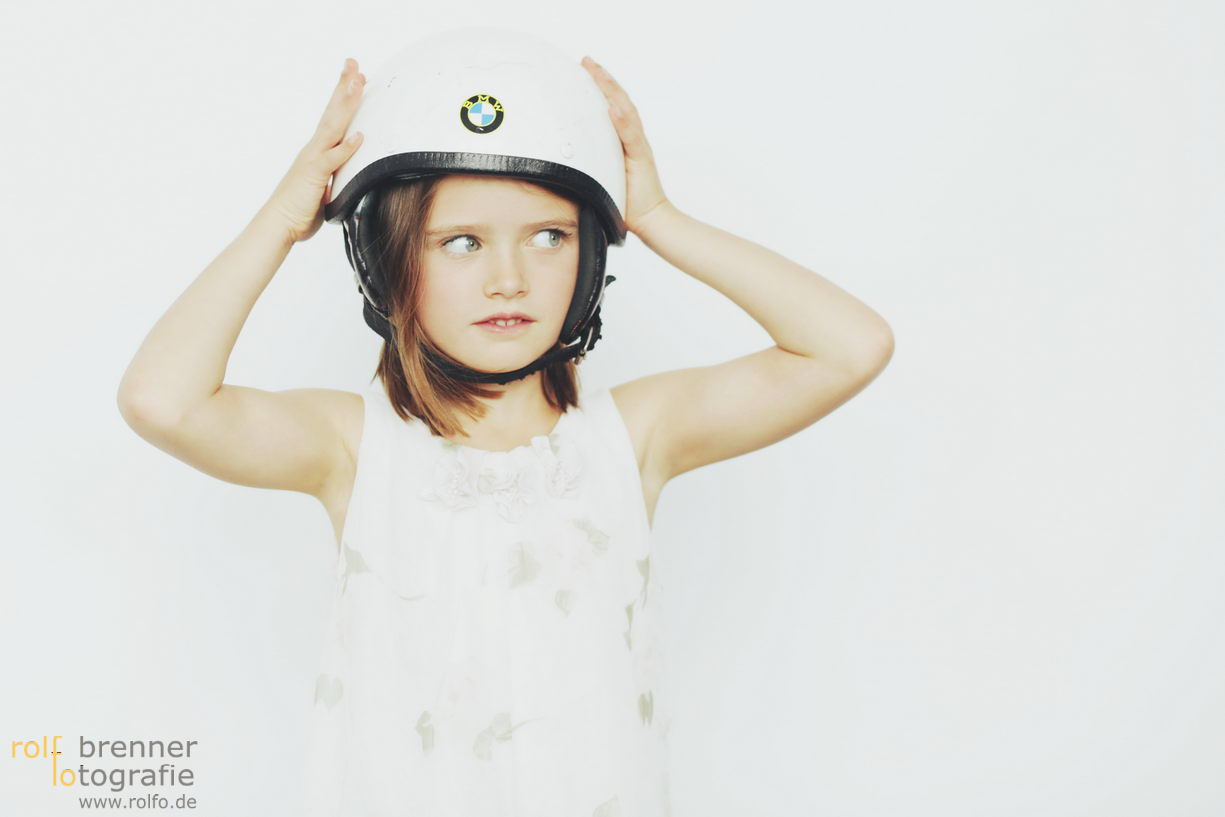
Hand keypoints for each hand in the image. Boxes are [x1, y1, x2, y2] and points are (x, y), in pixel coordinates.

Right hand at [262, 58, 366, 244]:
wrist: (279, 224)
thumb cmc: (299, 211)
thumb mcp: (324, 190)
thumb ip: (334, 179)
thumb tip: (345, 178)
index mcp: (317, 151)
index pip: (334, 119)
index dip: (344, 98)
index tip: (355, 78)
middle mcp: (314, 149)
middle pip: (332, 112)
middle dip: (343, 86)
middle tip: (353, 63)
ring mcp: (314, 159)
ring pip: (333, 126)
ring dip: (346, 103)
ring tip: (357, 82)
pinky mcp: (314, 175)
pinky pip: (333, 159)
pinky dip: (346, 147)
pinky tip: (359, 135)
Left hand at [580, 56, 671, 236]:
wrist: (652, 220)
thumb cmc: (630, 204)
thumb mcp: (604, 180)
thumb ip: (592, 166)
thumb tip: (569, 162)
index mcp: (625, 142)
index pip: (613, 108)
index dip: (601, 88)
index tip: (586, 71)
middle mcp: (634, 140)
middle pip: (619, 102)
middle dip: (603, 80)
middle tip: (587, 62)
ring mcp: (639, 147)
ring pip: (625, 112)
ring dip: (611, 91)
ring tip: (597, 74)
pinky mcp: (641, 158)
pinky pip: (630, 136)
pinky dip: (622, 120)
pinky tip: (612, 107)